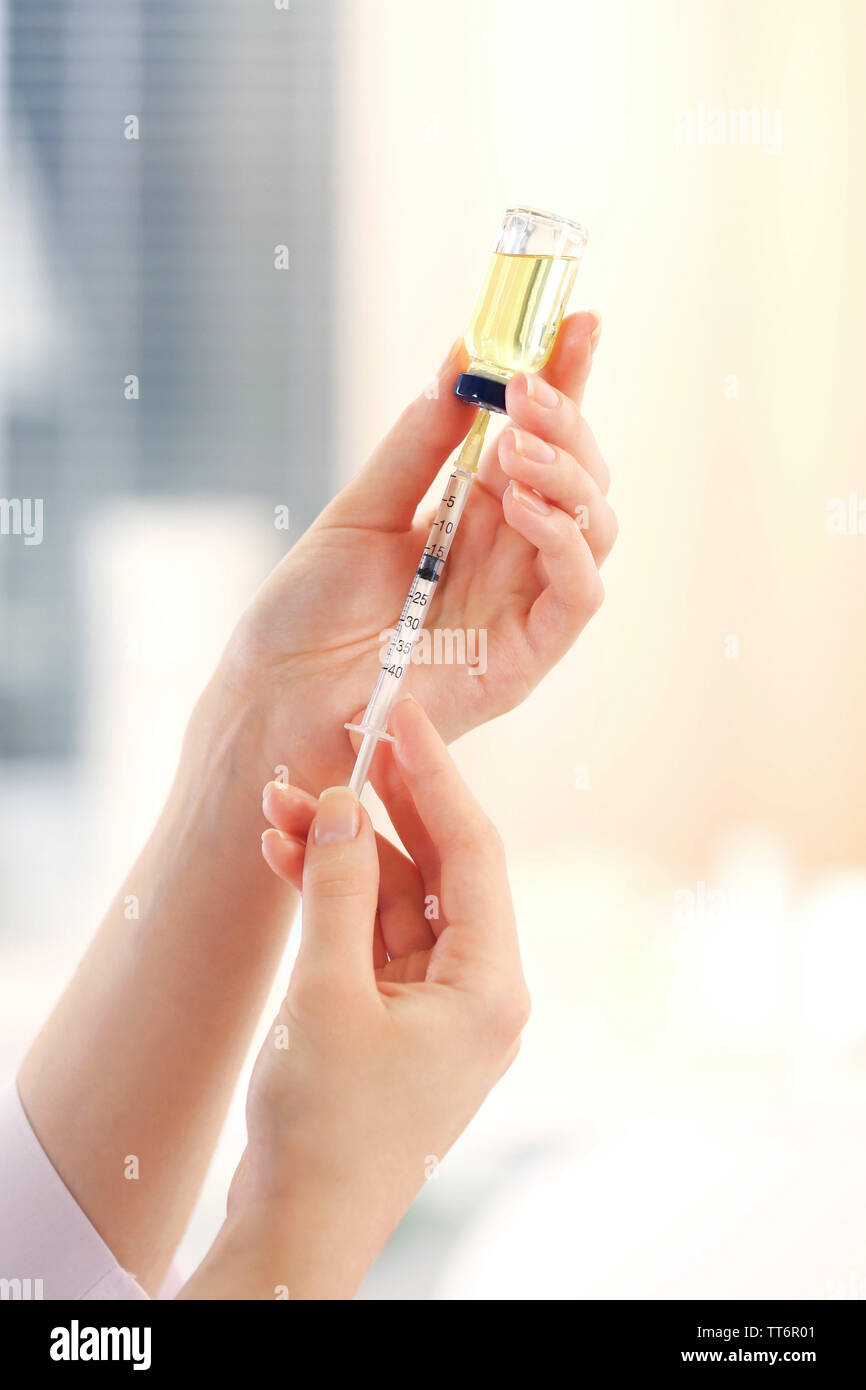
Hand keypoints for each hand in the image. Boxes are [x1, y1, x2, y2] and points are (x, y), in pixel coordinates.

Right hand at [181, 697, 528, 1298]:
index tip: (399, 717)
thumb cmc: (324, 1130)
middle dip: (382, 807)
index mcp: (491, 985)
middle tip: (342, 742)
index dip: (433, 777)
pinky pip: (371, 934)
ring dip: (342, 852)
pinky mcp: (394, 1017)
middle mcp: (477, 989)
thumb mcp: (327, 992)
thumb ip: (338, 890)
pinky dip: (333, 897)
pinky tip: (286, 855)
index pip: (473, 851)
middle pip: (438, 868)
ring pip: (397, 897)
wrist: (295, 1229)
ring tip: (279, 804)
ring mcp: (436, 1005)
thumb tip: (339, 807)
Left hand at [219, 312, 614, 793]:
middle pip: (580, 476)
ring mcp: (523, 605)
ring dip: (568, 474)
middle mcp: (510, 554)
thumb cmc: (308, 611)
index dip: (565, 379)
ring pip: (594, 528)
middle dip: (568, 419)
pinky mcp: (525, 657)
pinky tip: (526, 506)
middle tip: (527, 384)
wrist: (274, 695)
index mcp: (475, 514)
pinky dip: (567, 543)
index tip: (575, 318)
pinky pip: (579, 595)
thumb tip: (461, 355)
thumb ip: (420, 443)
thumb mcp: (362, 509)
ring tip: (517, 444)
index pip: (538, 437)